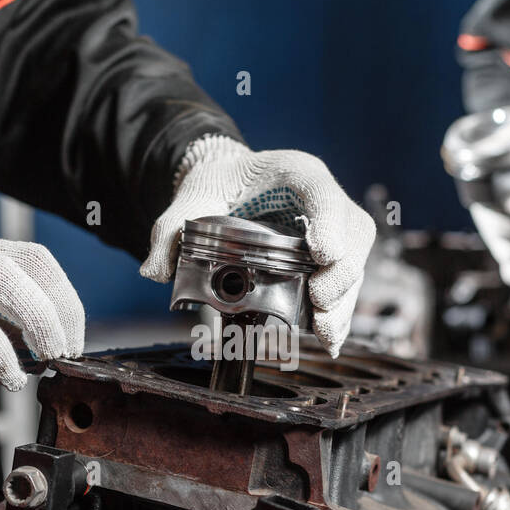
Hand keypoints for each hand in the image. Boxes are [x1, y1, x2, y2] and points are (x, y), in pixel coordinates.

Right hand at [0, 224, 84, 390]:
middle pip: (30, 263)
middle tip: (69, 351)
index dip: (65, 297)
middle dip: (62, 310)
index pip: (35, 257)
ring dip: (40, 323)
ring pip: (7, 281)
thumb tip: (31, 339)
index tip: (75, 335)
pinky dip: (0, 353)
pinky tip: (9, 377)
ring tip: (49, 359)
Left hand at [141, 135, 374, 356]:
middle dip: (342, 272)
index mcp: (294, 172)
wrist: (230, 187)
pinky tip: (330, 338)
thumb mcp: (190, 199)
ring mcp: (332, 228)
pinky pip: (347, 282)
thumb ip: (169, 231)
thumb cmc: (218, 184)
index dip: (329, 222)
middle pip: (353, 231)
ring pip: (355, 262)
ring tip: (326, 331)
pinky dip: (341, 311)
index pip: (321, 191)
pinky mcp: (331, 256)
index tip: (322, 255)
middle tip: (319, 302)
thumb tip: (155, 271)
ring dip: (344, 300)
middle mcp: (322, 199)